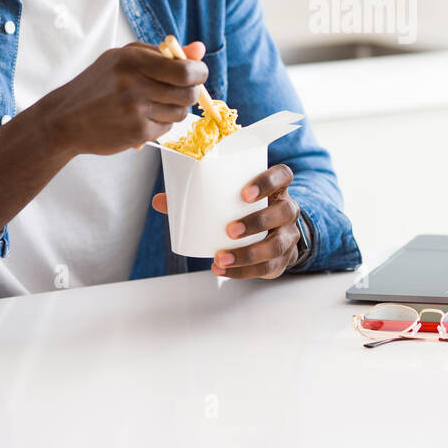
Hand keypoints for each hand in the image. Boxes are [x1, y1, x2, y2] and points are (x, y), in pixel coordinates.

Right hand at [39, 39, 206, 156]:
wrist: (66, 118)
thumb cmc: (99, 84)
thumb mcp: (125, 58)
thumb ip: (164, 53)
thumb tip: (200, 50)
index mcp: (133, 60)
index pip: (185, 69)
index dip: (199, 72)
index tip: (196, 73)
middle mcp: (135, 85)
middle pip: (188, 92)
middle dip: (191, 91)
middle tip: (181, 89)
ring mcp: (137, 111)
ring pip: (181, 112)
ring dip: (175, 108)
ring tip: (155, 103)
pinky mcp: (138, 133)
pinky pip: (167, 128)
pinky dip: (161, 123)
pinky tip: (143, 117)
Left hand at [151, 164, 301, 278]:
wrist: (272, 234)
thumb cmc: (246, 211)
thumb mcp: (230, 200)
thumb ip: (197, 197)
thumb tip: (160, 201)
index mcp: (276, 188)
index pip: (283, 176)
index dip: (268, 182)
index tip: (245, 193)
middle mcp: (287, 210)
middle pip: (284, 211)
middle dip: (257, 222)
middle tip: (229, 230)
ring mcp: (288, 235)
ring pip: (277, 244)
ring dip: (248, 253)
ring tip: (221, 257)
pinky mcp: (282, 258)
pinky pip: (268, 267)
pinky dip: (243, 271)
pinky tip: (223, 270)